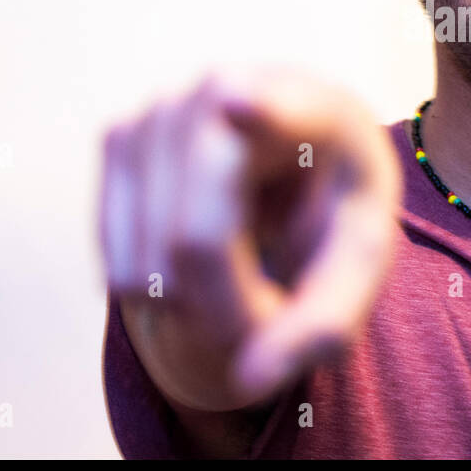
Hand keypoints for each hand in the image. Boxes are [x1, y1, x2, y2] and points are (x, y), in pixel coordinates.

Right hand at [99, 69, 401, 410]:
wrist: (297, 157)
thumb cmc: (334, 212)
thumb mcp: (355, 266)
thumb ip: (323, 323)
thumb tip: (252, 381)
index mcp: (320, 113)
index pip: (281, 112)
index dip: (258, 109)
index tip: (235, 101)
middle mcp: (232, 89)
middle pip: (199, 235)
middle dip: (226, 308)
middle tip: (268, 317)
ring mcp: (166, 110)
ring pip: (148, 251)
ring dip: (188, 304)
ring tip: (241, 279)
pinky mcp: (121, 135)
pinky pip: (114, 246)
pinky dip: (148, 284)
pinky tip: (190, 272)